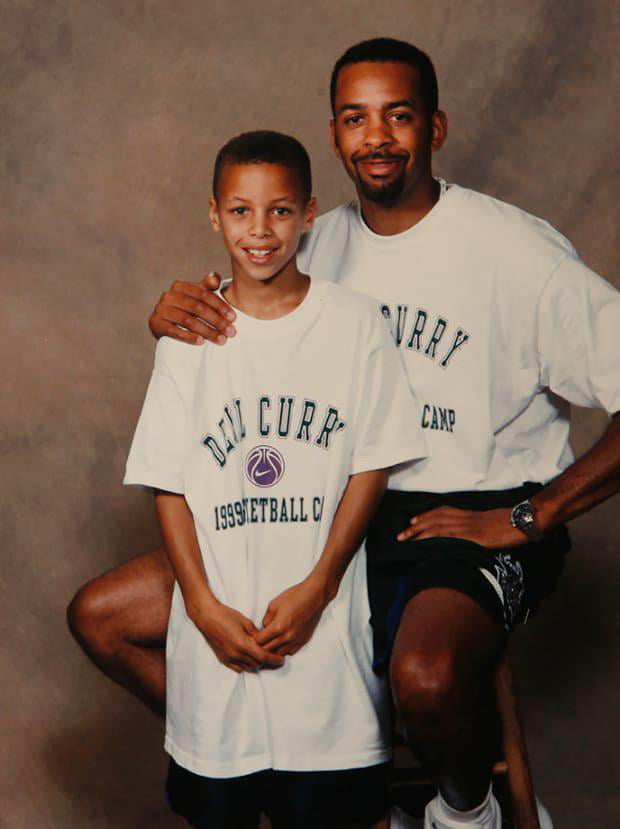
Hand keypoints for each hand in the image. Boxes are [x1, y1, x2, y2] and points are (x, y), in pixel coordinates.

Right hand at [149, 272, 236, 344]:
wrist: (164, 323)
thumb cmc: (187, 308)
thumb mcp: (197, 295)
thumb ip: (207, 286)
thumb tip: (216, 278)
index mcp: (180, 285)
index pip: (204, 295)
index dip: (220, 306)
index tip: (233, 318)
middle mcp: (168, 295)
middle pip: (197, 308)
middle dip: (217, 321)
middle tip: (231, 332)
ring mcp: (160, 309)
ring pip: (188, 320)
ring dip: (207, 331)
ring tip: (221, 340)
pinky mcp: (155, 323)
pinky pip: (174, 331)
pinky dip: (188, 336)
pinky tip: (201, 342)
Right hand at [193, 600, 284, 672]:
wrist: (207, 617)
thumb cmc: (226, 616)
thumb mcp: (246, 622)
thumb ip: (256, 634)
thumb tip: (265, 642)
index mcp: (243, 644)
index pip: (263, 657)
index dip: (274, 659)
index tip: (282, 659)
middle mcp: (236, 654)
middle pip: (257, 664)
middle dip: (266, 660)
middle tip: (272, 654)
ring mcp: (229, 657)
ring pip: (248, 667)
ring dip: (256, 663)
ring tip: (260, 654)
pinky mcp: (223, 658)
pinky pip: (238, 667)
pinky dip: (245, 664)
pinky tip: (248, 657)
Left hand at [255, 577, 328, 656]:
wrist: (314, 596)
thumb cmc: (294, 596)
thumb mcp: (274, 604)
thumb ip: (266, 619)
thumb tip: (264, 628)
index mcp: (278, 627)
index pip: (260, 642)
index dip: (254, 640)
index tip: (253, 636)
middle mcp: (287, 637)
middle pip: (268, 651)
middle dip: (261, 648)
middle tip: (258, 643)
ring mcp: (296, 640)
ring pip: (279, 654)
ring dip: (273, 650)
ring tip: (270, 643)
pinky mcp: (303, 640)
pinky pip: (290, 652)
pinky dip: (284, 649)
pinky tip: (282, 642)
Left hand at [396, 506, 528, 548]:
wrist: (521, 522)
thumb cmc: (510, 524)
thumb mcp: (490, 524)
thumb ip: (478, 527)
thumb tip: (471, 535)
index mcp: (468, 513)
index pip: (441, 512)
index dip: (425, 516)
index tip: (412, 521)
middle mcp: (463, 517)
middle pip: (434, 518)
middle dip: (415, 526)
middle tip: (400, 535)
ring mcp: (466, 525)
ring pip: (436, 525)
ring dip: (417, 532)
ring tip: (404, 539)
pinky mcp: (470, 535)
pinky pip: (447, 535)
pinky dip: (432, 537)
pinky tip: (422, 542)